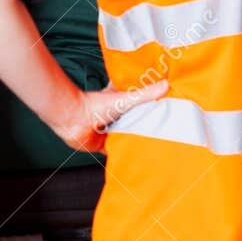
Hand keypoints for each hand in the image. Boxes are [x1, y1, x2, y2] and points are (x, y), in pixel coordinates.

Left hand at [53, 78, 169, 151]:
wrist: (75, 119)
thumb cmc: (95, 105)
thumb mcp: (126, 98)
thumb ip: (145, 94)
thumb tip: (166, 84)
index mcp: (120, 104)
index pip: (138, 105)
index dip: (150, 108)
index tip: (165, 110)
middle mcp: (116, 118)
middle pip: (135, 124)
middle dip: (146, 127)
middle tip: (165, 131)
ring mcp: (110, 132)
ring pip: (128, 138)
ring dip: (137, 141)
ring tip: (157, 145)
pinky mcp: (105, 146)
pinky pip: (119, 151)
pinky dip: (126, 153)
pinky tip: (139, 156)